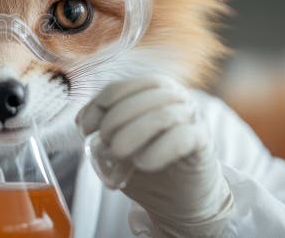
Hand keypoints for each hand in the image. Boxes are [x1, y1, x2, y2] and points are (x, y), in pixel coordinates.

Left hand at [77, 76, 233, 237]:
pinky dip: (158, 149)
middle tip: (105, 143)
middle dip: (115, 119)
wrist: (178, 198)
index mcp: (150, 90)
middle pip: (143, 94)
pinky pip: (183, 137)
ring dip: (134, 133)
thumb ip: (101, 126)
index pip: (121, 87)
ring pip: (163, 114)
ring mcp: (192, 118)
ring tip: (119, 153)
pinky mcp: (203, 142)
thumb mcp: (116, 142)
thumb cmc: (145, 163)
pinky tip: (142, 163)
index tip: (86, 130)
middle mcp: (174, 97)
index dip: (98, 105)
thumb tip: (82, 119)